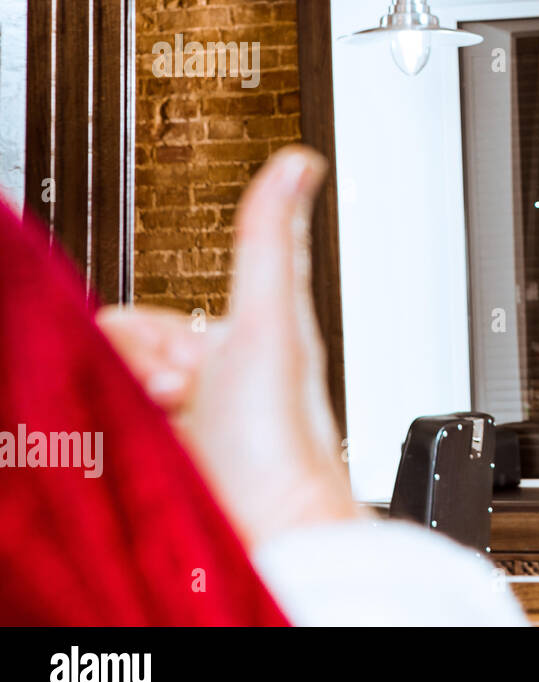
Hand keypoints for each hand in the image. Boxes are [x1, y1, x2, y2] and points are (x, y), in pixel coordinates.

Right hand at [97, 147, 359, 549]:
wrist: (270, 520)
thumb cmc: (278, 431)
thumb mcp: (271, 315)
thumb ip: (270, 238)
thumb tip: (300, 160)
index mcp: (228, 347)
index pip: (136, 323)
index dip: (147, 339)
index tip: (181, 366)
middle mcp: (199, 388)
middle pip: (113, 358)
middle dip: (135, 373)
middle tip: (178, 398)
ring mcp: (171, 431)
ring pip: (100, 396)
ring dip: (122, 409)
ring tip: (170, 427)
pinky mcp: (147, 469)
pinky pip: (94, 439)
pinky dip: (108, 444)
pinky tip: (147, 454)